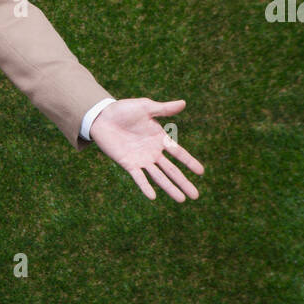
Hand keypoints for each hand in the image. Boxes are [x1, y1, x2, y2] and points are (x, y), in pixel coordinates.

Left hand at [89, 98, 203, 200]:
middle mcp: (153, 152)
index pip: (179, 153)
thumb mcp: (146, 107)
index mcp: (160, 139)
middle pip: (172, 170)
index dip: (189, 162)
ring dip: (170, 188)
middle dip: (183, 182)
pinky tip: (153, 197)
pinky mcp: (128, 164)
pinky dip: (145, 186)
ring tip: (181, 200)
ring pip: (159, 177)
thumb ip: (164, 109)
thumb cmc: (124, 110)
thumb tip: (184, 103)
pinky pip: (139, 177)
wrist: (102, 117)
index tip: (201, 172)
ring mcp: (141, 159)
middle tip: (195, 196)